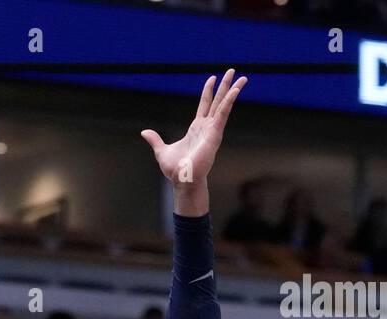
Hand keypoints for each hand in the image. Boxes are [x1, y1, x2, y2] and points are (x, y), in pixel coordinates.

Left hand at [141, 70, 246, 195]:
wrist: (182, 180)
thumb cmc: (176, 170)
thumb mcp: (162, 150)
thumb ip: (155, 140)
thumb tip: (144, 132)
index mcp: (196, 128)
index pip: (204, 105)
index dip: (208, 92)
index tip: (212, 78)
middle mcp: (207, 127)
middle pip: (217, 101)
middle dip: (225, 86)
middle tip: (232, 71)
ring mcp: (212, 130)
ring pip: (224, 105)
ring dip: (233, 90)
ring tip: (242, 77)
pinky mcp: (215, 134)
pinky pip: (223, 114)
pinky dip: (229, 102)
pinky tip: (235, 91)